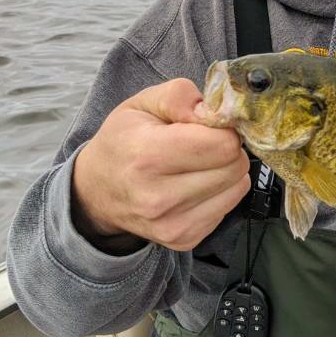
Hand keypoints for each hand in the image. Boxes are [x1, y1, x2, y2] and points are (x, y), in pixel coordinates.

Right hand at [72, 79, 249, 249]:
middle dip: (228, 148)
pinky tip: (194, 184)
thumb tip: (214, 112)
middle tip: (204, 142)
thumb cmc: (123, 140)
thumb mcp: (143, 102)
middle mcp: (159, 198)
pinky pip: (228, 207)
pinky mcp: (184, 240)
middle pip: (235, 166)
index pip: (223, 144)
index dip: (224, 127)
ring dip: (227, 170)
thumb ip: (180, 96)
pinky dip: (220, 192)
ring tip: (197, 163)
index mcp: (147, 156)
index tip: (209, 124)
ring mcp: (172, 225)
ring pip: (238, 187)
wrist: (98, 191)